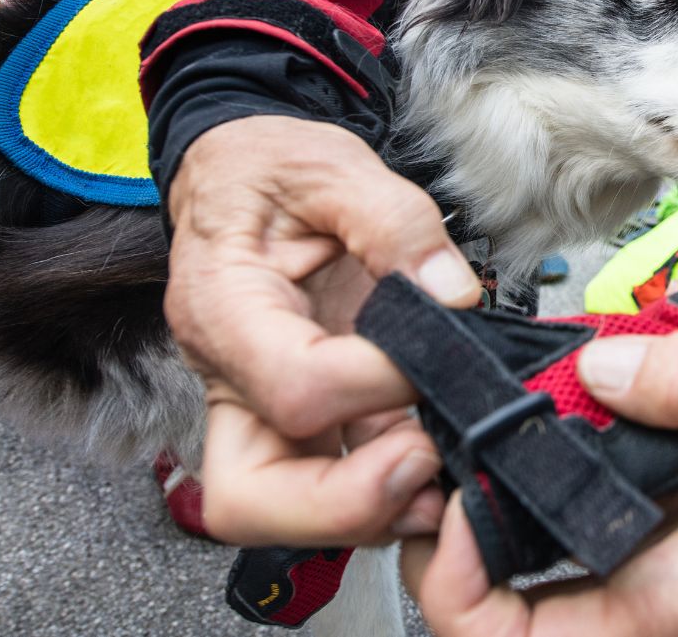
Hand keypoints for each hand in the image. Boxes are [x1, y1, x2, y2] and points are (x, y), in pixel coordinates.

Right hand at [165, 115, 481, 544]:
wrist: (244, 174)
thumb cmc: (276, 169)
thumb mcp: (333, 165)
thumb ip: (397, 222)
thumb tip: (454, 295)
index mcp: (223, 307)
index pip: (297, 386)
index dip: (383, 384)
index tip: (443, 350)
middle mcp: (229, 377)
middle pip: (252, 497)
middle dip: (351, 502)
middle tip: (432, 455)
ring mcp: (261, 410)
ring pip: (292, 512)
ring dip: (381, 507)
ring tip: (453, 458)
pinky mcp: (303, 423)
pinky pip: (340, 483)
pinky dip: (397, 489)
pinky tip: (449, 451)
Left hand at [402, 331, 677, 636]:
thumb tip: (599, 367)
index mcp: (668, 607)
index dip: (451, 582)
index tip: (450, 495)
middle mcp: (649, 604)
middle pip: (501, 604)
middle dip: (453, 528)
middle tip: (440, 444)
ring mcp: (655, 573)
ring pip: (536, 557)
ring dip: (498, 493)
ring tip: (481, 418)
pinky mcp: (669, 534)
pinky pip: (583, 516)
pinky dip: (555, 465)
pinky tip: (557, 405)